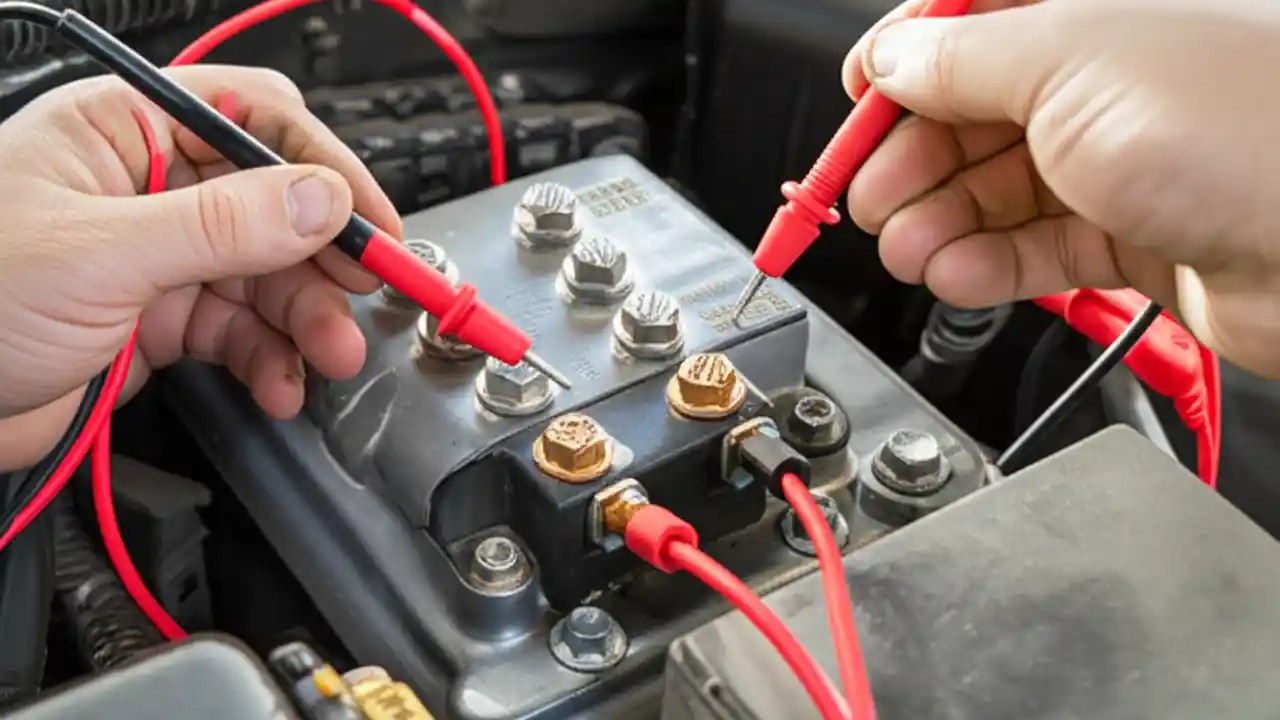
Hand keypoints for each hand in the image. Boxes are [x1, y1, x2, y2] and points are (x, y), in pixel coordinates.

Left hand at [0, 66, 401, 470]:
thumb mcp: (99, 253)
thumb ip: (222, 225)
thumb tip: (321, 198)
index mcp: (124, 130)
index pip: (256, 121)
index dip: (325, 168)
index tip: (373, 224)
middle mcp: (150, 187)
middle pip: (277, 207)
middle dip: (324, 260)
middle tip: (367, 299)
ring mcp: (157, 255)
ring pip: (268, 276)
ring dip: (307, 319)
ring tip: (327, 357)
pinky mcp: (160, 318)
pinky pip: (241, 330)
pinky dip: (270, 360)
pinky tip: (278, 384)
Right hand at [843, 0, 1279, 377]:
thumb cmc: (1242, 125)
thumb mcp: (1064, 62)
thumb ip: (960, 62)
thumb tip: (893, 61)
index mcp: (1091, 9)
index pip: (969, 25)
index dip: (903, 65)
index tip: (857, 107)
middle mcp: (1106, 76)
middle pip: (973, 114)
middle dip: (910, 158)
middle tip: (868, 198)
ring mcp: (1121, 157)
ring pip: (997, 188)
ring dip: (939, 222)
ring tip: (905, 249)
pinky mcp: (1134, 233)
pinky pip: (1037, 245)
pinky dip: (987, 263)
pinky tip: (954, 274)